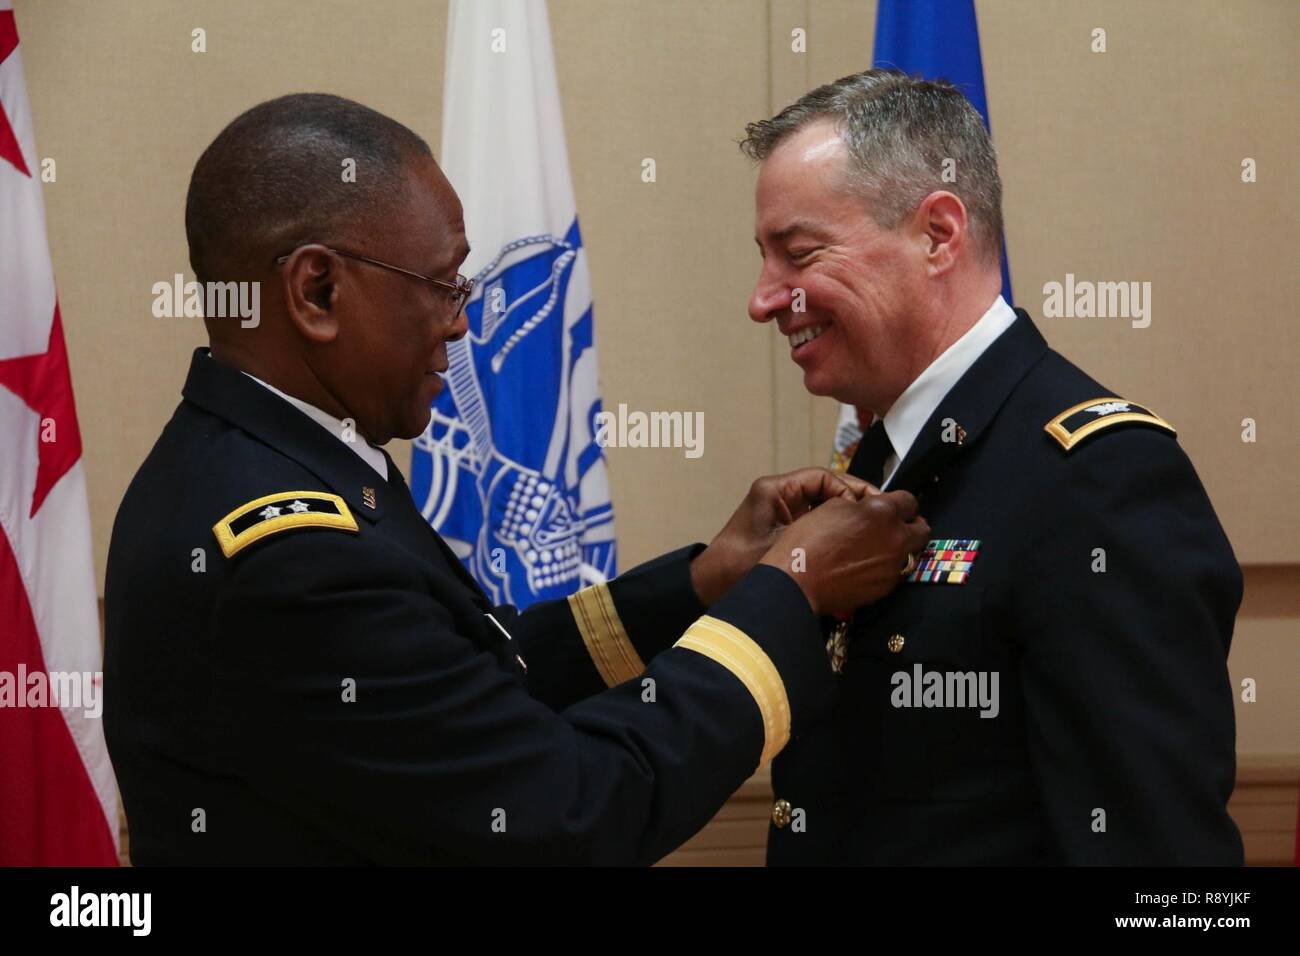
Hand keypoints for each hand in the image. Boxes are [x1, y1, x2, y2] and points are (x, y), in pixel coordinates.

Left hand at [690, 468, 874, 604]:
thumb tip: (855, 522)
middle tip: (878, 517)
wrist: (711, 587)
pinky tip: (853, 544)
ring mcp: (784, 513)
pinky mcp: (786, 530)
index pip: (823, 477)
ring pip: (825, 506)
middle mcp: (780, 496)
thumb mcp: (779, 547)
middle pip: (827, 489)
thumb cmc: (737, 567)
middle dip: (853, 502)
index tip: (868, 508)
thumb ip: (816, 534)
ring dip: (846, 517)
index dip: (850, 489)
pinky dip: (835, 531)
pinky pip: (818, 523)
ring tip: (870, 531)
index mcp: (774, 490)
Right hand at [758, 490, 929, 615]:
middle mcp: (895, 538)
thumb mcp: (832, 506)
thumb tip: (870, 508)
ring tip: (876, 548)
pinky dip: (884, 567)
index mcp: (882, 511)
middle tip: (895, 526)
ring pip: (910, 552)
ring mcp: (892, 565)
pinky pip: (894, 572)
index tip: (894, 506)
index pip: (909, 501)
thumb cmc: (808, 543)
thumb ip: (861, 505)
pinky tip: (864, 566)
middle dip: (910, 525)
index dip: (899, 502)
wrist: (798, 581)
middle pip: (921, 528)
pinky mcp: (886, 586)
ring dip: (898, 547)